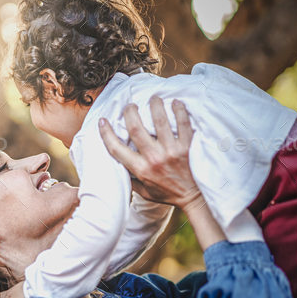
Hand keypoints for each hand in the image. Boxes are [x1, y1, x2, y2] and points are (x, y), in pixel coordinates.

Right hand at [99, 97, 224, 249]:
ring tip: (153, 99)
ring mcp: (171, 151)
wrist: (193, 198)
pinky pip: (183, 123)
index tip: (103, 121)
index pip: (117, 149)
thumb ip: (131, 179)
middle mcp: (154, 159)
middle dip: (130, 112)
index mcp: (141, 169)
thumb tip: (118, 167)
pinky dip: (179, 110)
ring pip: (160, 121)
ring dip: (154, 105)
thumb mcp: (144, 192)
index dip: (106, 133)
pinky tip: (175, 103)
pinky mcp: (187, 147)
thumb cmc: (168, 194)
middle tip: (131, 106)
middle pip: (136, 128)